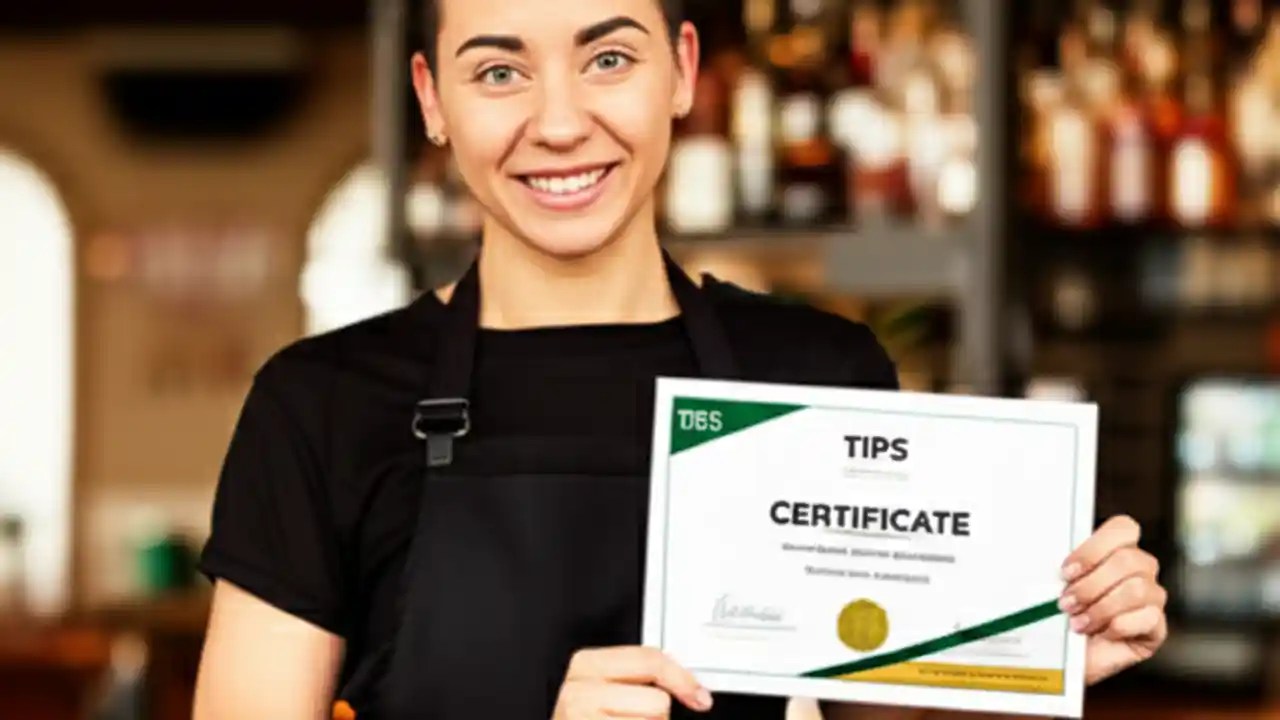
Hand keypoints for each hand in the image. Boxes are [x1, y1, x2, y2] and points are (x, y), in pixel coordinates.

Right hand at [552, 646, 713, 718]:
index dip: (682, 678)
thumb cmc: (585, 716)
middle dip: (657, 716)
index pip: (648, 659)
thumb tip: (683, 678)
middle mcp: (579, 691)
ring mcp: (581, 717)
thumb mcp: (604, 687)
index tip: (698, 694)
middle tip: (637, 718)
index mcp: (585, 664)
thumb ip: (635, 674)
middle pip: (656, 701)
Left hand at [1059, 515, 1167, 685]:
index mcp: (1114, 550)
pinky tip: (1102, 633)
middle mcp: (1139, 570)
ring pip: (1138, 588)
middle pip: (1129, 559)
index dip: (1095, 547)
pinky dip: (1119, 626)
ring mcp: (1152, 598)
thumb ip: (1059, 567)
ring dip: (1102, 607)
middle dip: (1091, 584)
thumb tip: (1046, 555)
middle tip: (1066, 602)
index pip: (1123, 528)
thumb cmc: (1058, 618)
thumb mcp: (1052, 586)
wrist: (1063, 660)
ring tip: (1078, 622)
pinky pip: (1149, 618)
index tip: (1067, 570)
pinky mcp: (1157, 627)